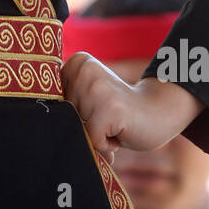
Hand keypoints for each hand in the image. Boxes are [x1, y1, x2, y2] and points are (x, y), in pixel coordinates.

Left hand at [61, 53, 204, 163]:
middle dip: (83, 125)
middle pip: (64, 115)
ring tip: (113, 124)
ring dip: (95, 135)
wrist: (158, 113)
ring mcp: (98, 89)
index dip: (72, 113)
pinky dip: (105, 145)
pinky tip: (120, 132)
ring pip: (77, 128)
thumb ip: (66, 104)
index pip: (53, 101)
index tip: (95, 106)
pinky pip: (93, 140)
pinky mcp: (110, 110)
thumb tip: (51, 131)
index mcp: (78, 62)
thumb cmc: (117, 110)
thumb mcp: (88, 96)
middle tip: (107, 116)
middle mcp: (86, 70)